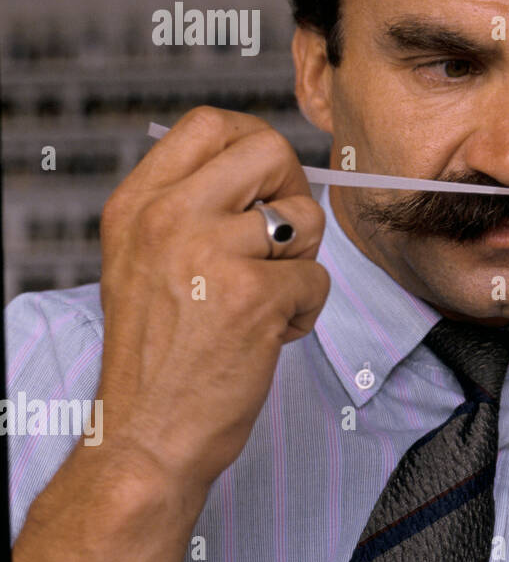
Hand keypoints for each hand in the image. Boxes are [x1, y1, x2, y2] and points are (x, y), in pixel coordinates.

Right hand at [97, 106, 329, 492]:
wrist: (144, 438)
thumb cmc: (158, 355)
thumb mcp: (145, 258)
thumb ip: (192, 205)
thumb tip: (266, 166)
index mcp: (138, 203)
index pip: (209, 123)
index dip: (254, 142)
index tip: (265, 182)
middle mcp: (168, 218)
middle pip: (269, 151)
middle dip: (292, 194)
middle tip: (279, 242)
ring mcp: (210, 254)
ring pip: (304, 220)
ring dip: (299, 264)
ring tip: (262, 300)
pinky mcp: (253, 297)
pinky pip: (317, 279)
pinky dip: (304, 312)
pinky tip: (266, 336)